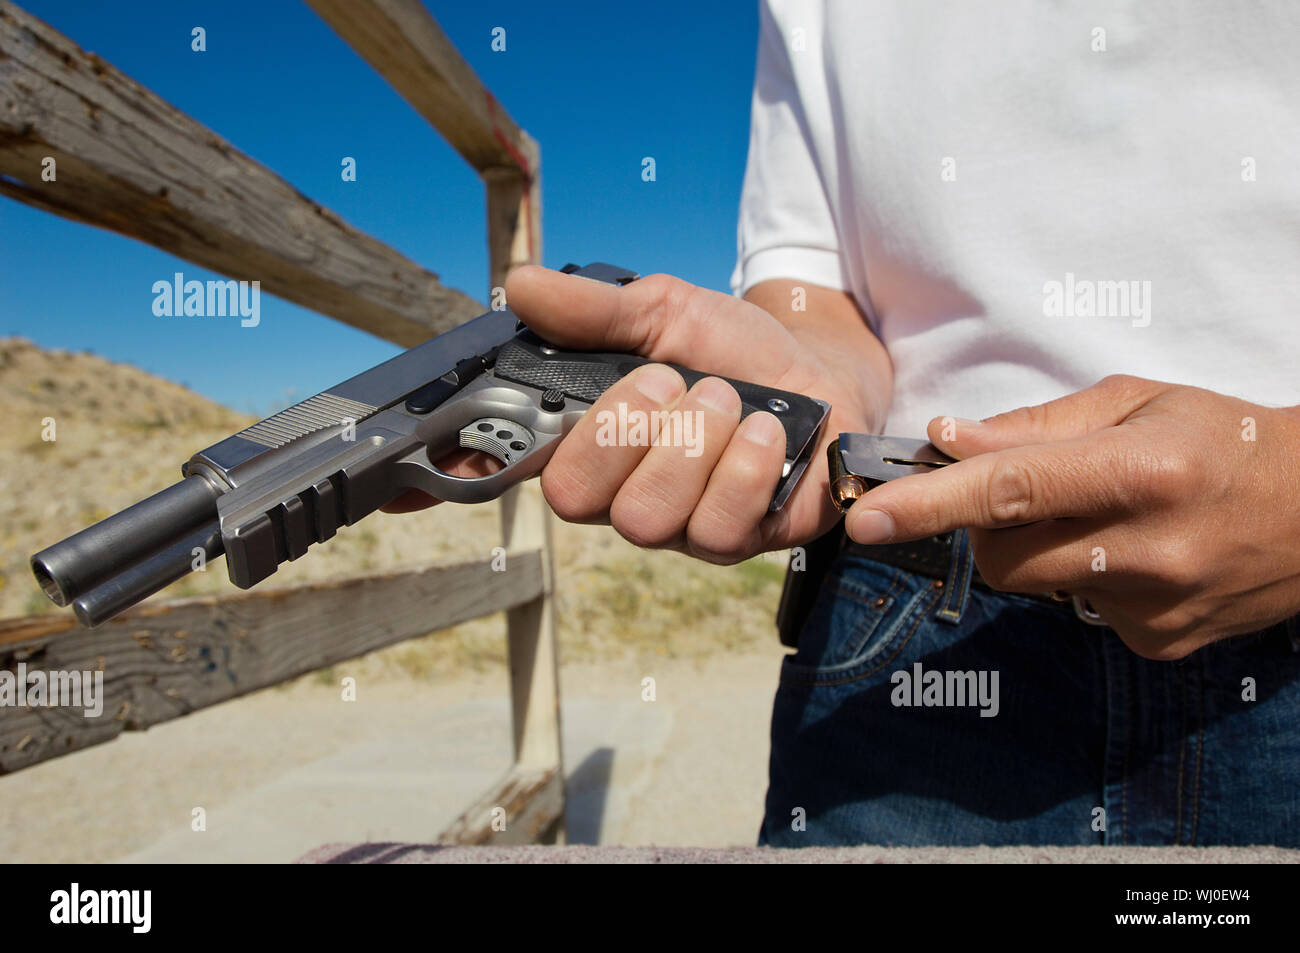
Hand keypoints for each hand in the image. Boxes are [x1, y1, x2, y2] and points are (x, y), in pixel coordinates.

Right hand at [473, 266, 883, 562]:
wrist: (815, 372)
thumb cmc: (730, 350)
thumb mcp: (664, 311)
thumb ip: (597, 310)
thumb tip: (521, 286)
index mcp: (585, 440)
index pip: (503, 467)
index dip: (462, 468)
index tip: (436, 461)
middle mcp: (619, 493)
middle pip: (576, 497)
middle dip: (627, 426)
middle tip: (675, 381)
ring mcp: (676, 527)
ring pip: (647, 517)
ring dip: (693, 442)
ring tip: (727, 400)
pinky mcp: (736, 542)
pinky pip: (718, 530)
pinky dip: (742, 467)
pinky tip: (763, 431)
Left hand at [844, 375, 1299, 658]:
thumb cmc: (1227, 440)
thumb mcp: (1138, 402)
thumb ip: (1036, 427)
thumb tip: (949, 439)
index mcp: (1144, 470)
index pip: (1011, 489)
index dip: (930, 504)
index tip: (867, 519)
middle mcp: (1150, 549)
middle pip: (1002, 554)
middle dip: (983, 522)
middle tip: (1018, 489)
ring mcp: (1156, 608)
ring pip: (1031, 586)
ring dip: (1032, 548)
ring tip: (1094, 515)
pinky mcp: (1158, 645)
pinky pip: (1076, 611)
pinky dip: (1079, 579)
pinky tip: (1132, 553)